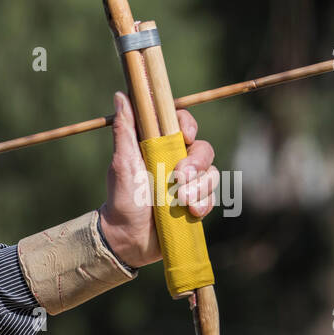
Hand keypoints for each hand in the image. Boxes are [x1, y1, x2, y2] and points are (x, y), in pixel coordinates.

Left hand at [99, 92, 220, 267]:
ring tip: (181, 202)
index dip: (188, 124)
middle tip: (180, 178)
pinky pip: (213, 195)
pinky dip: (204, 203)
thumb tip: (121, 96)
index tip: (184, 135)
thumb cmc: (122, 198)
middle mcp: (176, 161)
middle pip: (203, 148)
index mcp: (158, 146)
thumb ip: (124, 130)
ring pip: (212, 172)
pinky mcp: (196, 202)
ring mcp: (188, 182)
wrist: (128, 239)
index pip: (181, 123)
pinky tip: (191, 213)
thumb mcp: (122, 163)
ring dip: (200, 187)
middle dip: (197, 163)